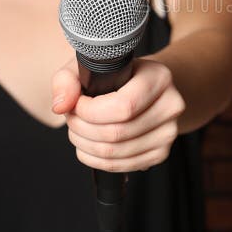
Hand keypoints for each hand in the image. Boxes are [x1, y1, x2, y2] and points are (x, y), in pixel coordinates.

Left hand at [50, 57, 185, 172]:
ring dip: (85, 145)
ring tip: (77, 130)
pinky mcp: (160, 153)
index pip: (123, 106)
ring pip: (115, 153)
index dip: (90, 111)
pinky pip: (121, 166)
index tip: (77, 104)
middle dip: (82, 129)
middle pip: (117, 133)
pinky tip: (88, 145)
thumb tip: (61, 106)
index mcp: (159, 78)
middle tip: (71, 118)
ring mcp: (168, 133)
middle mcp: (171, 105)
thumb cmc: (116, 75)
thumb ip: (68, 79)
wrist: (145, 88)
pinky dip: (95, 160)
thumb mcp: (91, 65)